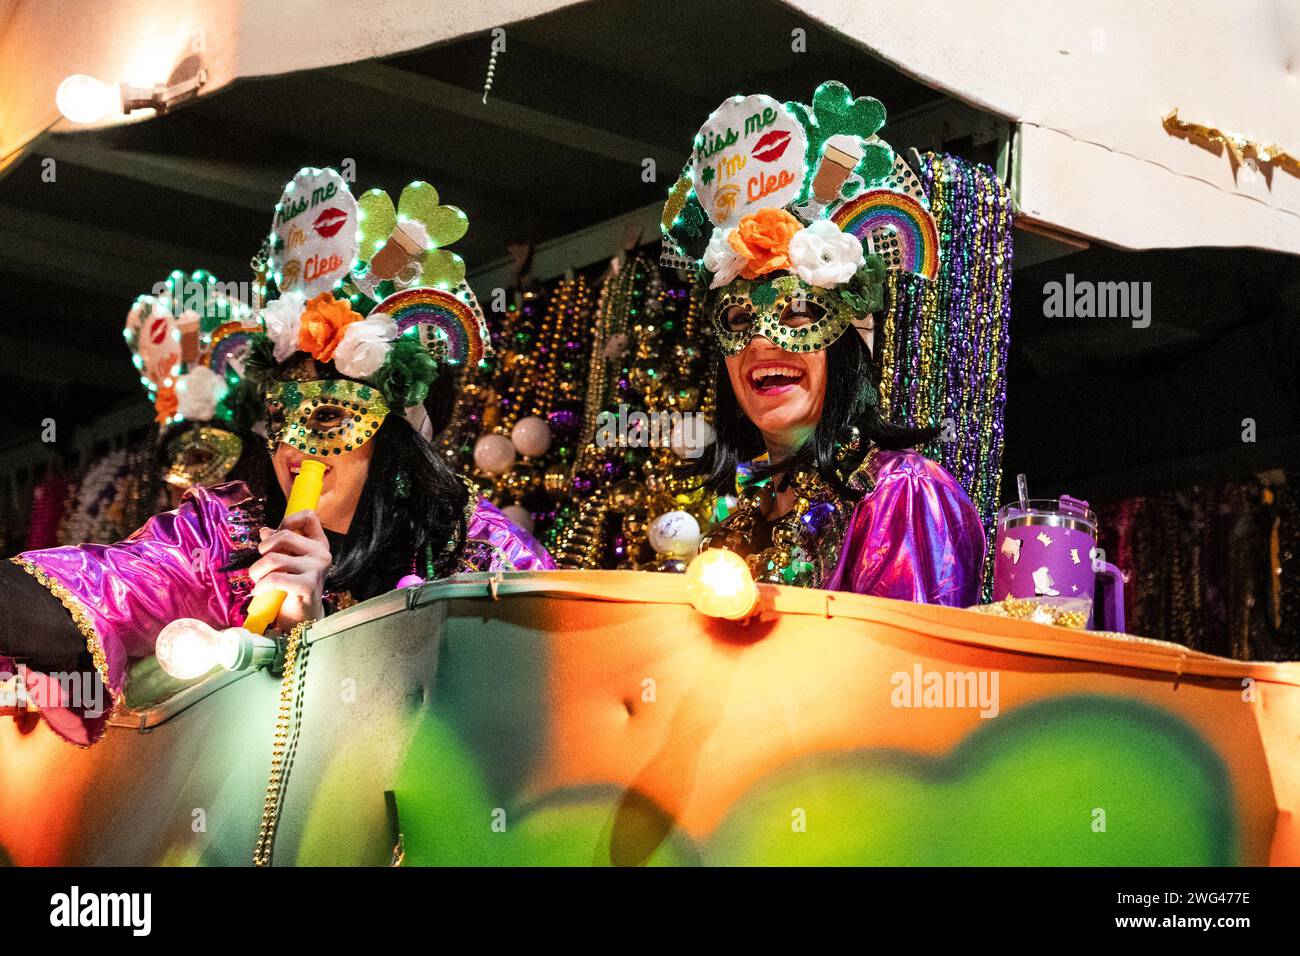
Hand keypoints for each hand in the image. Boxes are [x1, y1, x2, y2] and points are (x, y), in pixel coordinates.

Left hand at [249, 510, 330, 629]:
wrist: (302, 621)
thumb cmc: (293, 590)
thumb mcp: (287, 563)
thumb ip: (279, 546)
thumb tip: (265, 530)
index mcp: (318, 544)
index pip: (308, 516)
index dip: (287, 521)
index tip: (275, 537)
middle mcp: (321, 554)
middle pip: (283, 535)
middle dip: (263, 550)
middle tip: (260, 565)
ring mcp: (316, 569)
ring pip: (273, 558)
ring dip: (257, 572)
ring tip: (257, 581)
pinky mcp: (308, 585)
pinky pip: (275, 578)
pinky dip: (261, 586)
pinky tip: (260, 592)